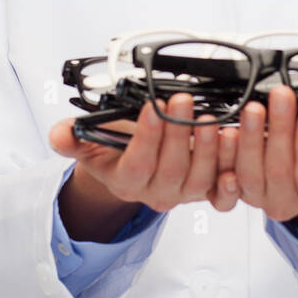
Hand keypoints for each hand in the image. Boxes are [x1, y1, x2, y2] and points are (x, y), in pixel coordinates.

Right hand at [48, 93, 241, 213]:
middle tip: (185, 101)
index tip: (152, 108)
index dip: (147, 137)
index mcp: (126, 181)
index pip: (138, 163)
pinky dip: (231, 181)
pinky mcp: (208, 192)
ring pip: (200, 178)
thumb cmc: (115, 148)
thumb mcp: (88, 141)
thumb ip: (72, 137)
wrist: (133, 163)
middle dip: (179, 133)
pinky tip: (236, 157)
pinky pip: (221, 196)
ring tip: (214, 121)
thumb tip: (61, 134)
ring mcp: (184, 193)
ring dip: (209, 150)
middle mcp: (156, 192)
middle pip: (172, 169)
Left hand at [225, 84, 297, 223]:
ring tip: (253, 108)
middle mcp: (287, 203)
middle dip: (279, 130)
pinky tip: (225, 133)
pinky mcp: (234, 189)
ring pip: (249, 173)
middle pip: (279, 171)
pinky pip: (224, 177)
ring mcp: (258, 198)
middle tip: (280, 98)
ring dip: (250, 138)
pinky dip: (223, 155)